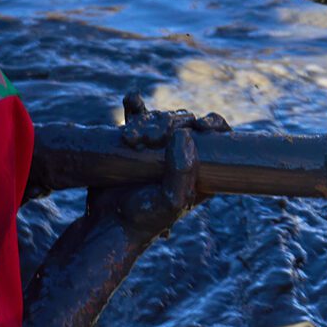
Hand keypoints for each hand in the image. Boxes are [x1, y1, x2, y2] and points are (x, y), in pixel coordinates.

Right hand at [90, 101, 229, 241]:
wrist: (108, 226)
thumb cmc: (145, 220)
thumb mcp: (170, 200)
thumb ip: (182, 170)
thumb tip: (184, 133)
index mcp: (201, 170)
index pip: (218, 138)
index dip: (213, 125)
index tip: (201, 125)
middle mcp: (181, 157)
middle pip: (185, 123)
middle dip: (168, 125)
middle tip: (150, 141)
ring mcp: (158, 150)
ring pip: (160, 120)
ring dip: (147, 122)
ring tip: (129, 139)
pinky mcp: (135, 147)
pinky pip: (137, 121)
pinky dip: (135, 109)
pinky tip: (132, 100)